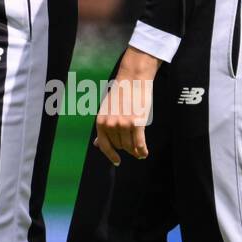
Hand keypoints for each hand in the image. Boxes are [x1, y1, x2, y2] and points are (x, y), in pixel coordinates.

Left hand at [94, 46, 159, 164]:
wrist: (132, 79)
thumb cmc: (120, 94)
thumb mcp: (106, 110)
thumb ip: (103, 128)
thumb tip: (97, 144)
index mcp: (101, 121)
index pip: (104, 145)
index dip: (111, 156)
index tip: (117, 161)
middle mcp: (110, 124)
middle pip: (120, 146)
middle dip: (126, 147)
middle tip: (133, 146)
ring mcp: (124, 124)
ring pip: (130, 146)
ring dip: (135, 151)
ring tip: (140, 151)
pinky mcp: (137, 123)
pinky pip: (140, 144)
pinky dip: (143, 151)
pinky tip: (145, 153)